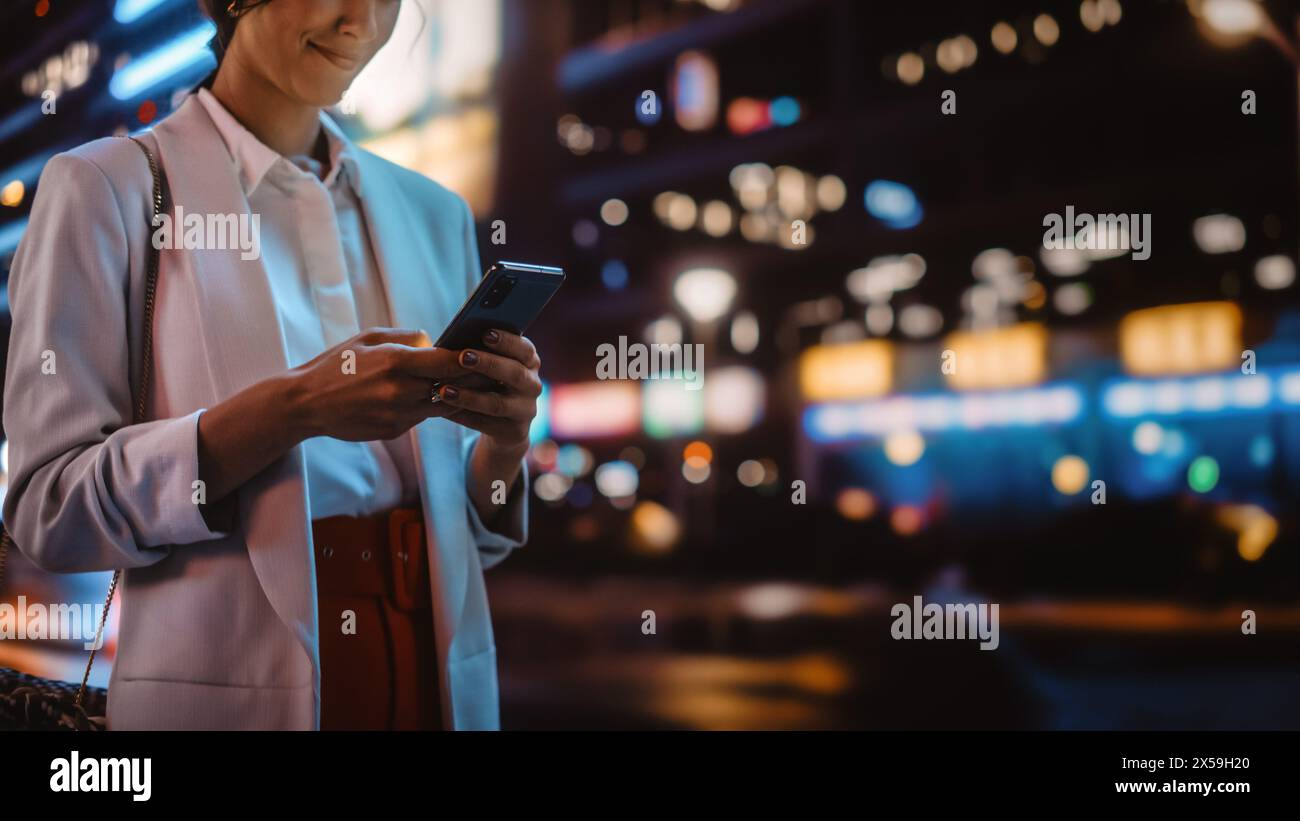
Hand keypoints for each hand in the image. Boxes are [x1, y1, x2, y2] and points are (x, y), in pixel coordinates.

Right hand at [289, 327, 469, 441]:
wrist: (306, 403)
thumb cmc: (338, 363)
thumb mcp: (369, 338)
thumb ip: (406, 338)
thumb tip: (435, 340)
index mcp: (394, 362)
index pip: (446, 361)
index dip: (469, 358)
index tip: (484, 352)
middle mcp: (400, 391)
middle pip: (451, 386)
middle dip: (472, 378)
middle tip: (492, 370)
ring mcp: (398, 415)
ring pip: (442, 405)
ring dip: (457, 395)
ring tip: (475, 385)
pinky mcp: (395, 431)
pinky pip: (422, 417)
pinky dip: (430, 407)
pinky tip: (437, 398)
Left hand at [433, 329, 540, 451]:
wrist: (503, 424)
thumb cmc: (489, 382)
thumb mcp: (490, 365)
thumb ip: (479, 351)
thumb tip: (450, 341)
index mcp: (529, 362)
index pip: (525, 348)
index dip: (507, 341)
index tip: (486, 333)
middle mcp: (533, 385)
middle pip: (515, 373)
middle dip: (489, 364)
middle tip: (463, 356)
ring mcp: (526, 410)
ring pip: (498, 403)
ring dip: (470, 396)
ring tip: (445, 390)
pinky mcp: (514, 431)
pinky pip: (487, 424)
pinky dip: (464, 416)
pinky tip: (444, 409)